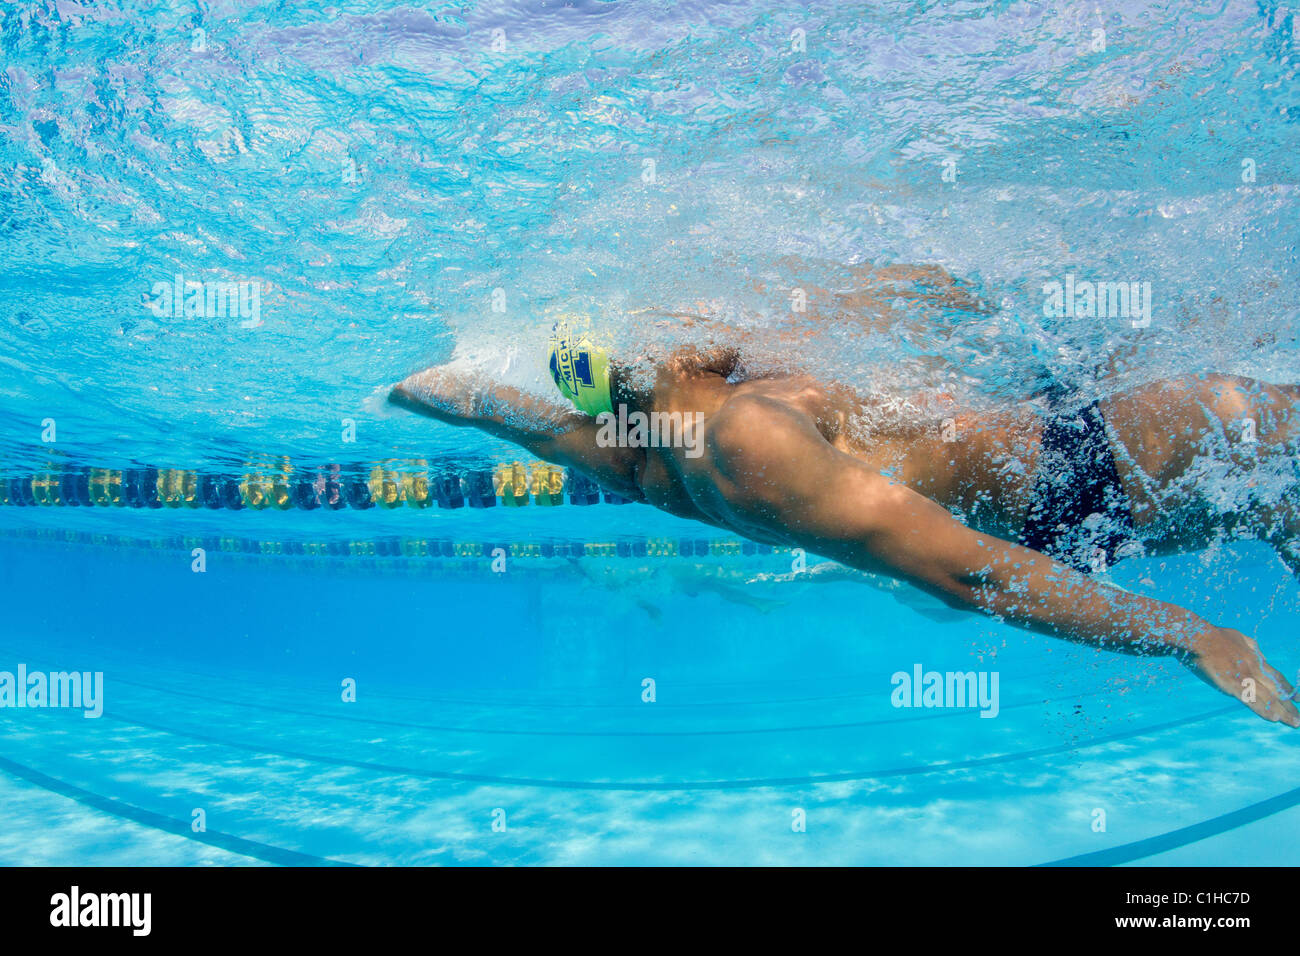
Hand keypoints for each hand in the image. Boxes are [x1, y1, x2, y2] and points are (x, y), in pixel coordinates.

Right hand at [1182, 626, 1298, 726]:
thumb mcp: (1240, 637)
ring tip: (1294, 723)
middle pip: (1277, 690)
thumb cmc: (1215, 635)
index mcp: (1256, 659)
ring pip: (1269, 698)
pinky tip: (1274, 719)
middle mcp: (1255, 670)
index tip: (1298, 698)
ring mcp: (1245, 677)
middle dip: (1290, 706)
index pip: (1277, 677)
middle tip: (1299, 718)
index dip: (1288, 689)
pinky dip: (1264, 709)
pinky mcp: (1233, 684)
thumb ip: (1250, 646)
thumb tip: (1257, 651)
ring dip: (1283, 712)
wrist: (1200, 637)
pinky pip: (1251, 700)